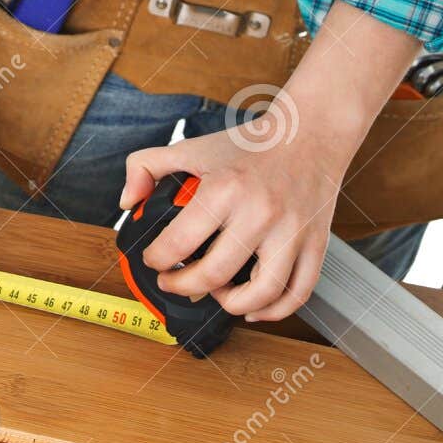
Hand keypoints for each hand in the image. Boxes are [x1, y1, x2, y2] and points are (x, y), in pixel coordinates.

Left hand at [119, 95, 351, 322]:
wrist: (309, 131)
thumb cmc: (250, 143)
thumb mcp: (191, 146)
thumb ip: (147, 166)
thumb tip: (127, 203)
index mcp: (225, 188)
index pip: (178, 244)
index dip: (157, 260)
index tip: (154, 260)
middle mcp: (260, 212)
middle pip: (213, 276)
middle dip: (182, 286)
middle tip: (173, 282)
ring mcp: (291, 232)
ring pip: (260, 295)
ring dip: (231, 304)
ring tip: (215, 293)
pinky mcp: (315, 244)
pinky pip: (297, 293)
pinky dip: (274, 311)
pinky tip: (254, 308)